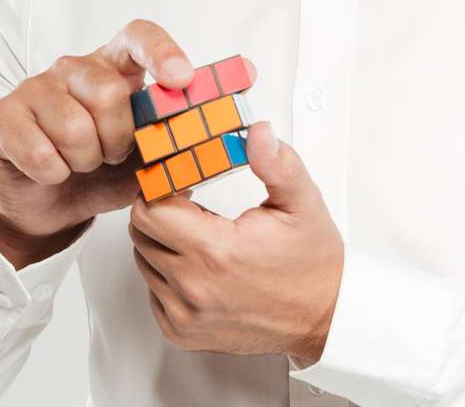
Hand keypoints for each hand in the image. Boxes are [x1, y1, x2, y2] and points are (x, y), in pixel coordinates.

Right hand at [0, 19, 254, 264]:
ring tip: (83, 164)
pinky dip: (54, 170)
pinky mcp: (3, 115)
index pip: (139, 36)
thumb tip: (241, 96)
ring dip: (86, 159)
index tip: (182, 77)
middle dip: (118, 139)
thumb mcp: (153, 157)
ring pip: (74, 123)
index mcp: (116, 68)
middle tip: (113, 154)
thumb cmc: (104, 172)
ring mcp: (36, 87)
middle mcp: (75, 68)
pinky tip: (54, 172)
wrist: (50, 206)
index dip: (162, 52)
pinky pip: (38, 147)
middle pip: (108, 92)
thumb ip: (190, 131)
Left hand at [128, 121, 343, 366]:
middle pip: (140, 234)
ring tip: (201, 235)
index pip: (149, 210)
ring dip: (162, 243)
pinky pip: (153, 293)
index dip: (160, 189)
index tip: (181, 182)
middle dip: (159, 211)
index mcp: (217, 252)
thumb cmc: (312, 264)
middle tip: (192, 205)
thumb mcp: (302, 202)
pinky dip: (166, 275)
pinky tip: (198, 266)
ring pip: (144, 262)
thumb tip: (257, 133)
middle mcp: (195, 287)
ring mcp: (186, 314)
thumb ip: (277, 163)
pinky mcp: (184, 332)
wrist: (324, 317)